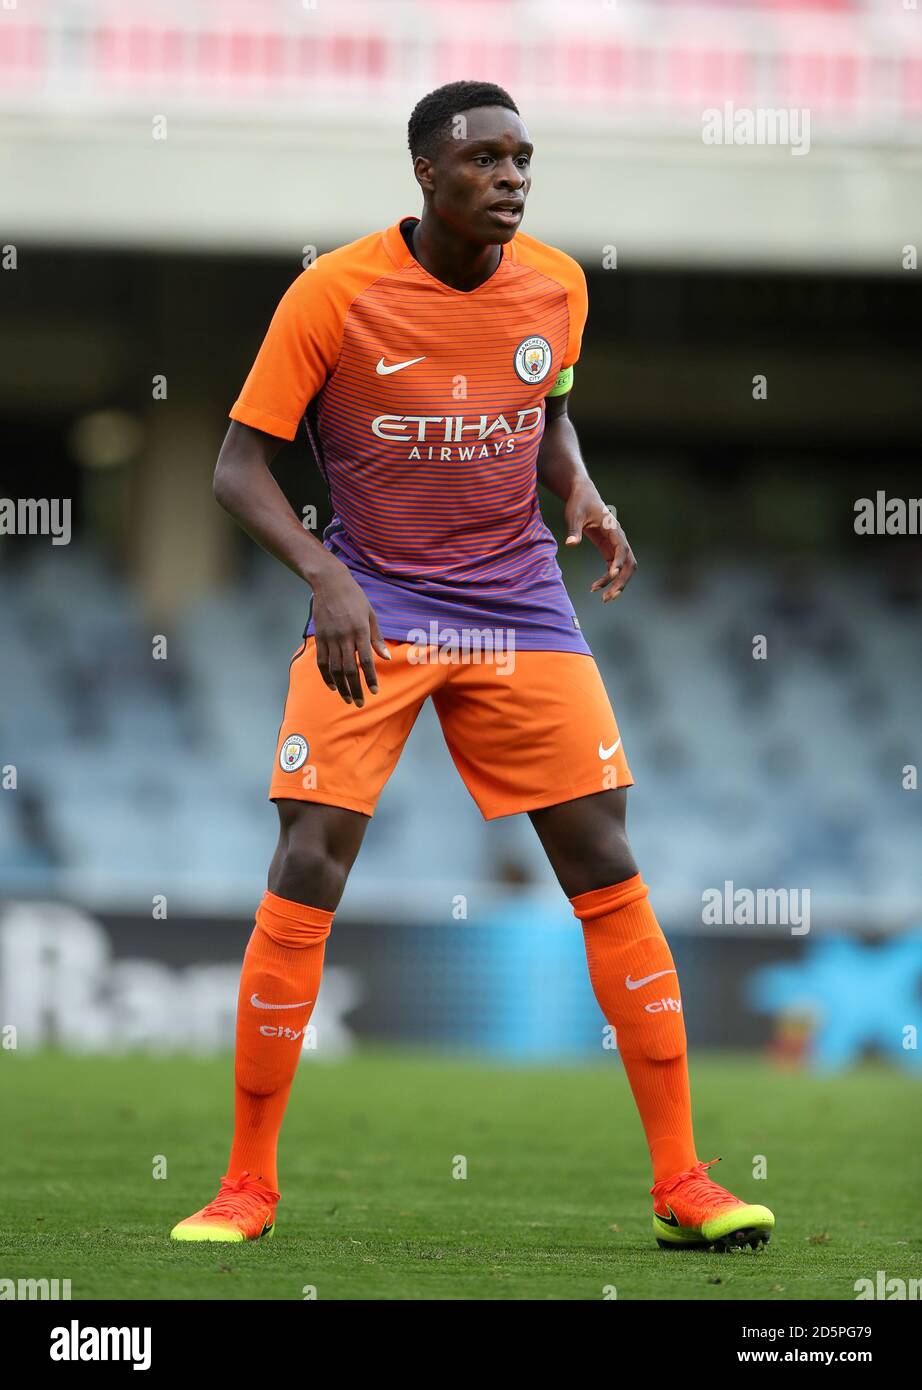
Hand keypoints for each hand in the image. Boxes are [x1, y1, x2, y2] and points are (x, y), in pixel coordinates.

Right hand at [310, 559, 390, 705]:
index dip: (370, 678)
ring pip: (334, 669)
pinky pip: (322, 662)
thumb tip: (386, 658)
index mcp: (360, 631)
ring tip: (347, 699)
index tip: (374, 692)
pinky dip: (327, 676)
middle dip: (355, 689)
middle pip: (349, 669)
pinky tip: (333, 686)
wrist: (330, 583)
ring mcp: (330, 638)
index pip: (366, 660)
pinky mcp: (319, 637)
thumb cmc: (355, 598)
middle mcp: (344, 637)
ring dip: (341, 687)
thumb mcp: (371, 615)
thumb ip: (377, 638)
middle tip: (360, 703)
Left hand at [564, 483, 636, 602]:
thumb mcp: (574, 514)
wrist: (583, 495)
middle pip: (630, 563)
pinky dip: (608, 579)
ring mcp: (615, 545)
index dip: (619, 562)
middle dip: (622, 581)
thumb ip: (574, 530)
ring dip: (618, 584)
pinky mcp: (609, 550)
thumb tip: (571, 544)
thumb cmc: (579, 503)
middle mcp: (619, 538)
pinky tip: (595, 588)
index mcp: (613, 529)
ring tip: (604, 599)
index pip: (622, 548)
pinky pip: (613, 568)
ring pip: (625, 568)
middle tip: (608, 596)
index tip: (612, 575)